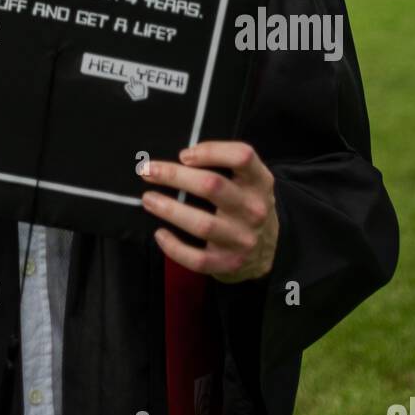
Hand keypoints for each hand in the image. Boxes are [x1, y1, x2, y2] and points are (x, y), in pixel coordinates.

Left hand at [138, 141, 278, 282]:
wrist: (267, 249)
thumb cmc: (244, 204)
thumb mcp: (248, 180)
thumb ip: (224, 164)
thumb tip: (181, 158)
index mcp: (259, 182)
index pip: (242, 156)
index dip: (211, 151)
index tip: (183, 155)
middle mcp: (254, 209)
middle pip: (212, 186)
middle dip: (174, 176)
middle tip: (147, 171)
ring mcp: (242, 239)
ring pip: (203, 224)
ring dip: (169, 209)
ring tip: (148, 199)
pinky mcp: (229, 263)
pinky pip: (198, 258)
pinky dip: (175, 247)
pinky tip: (160, 234)